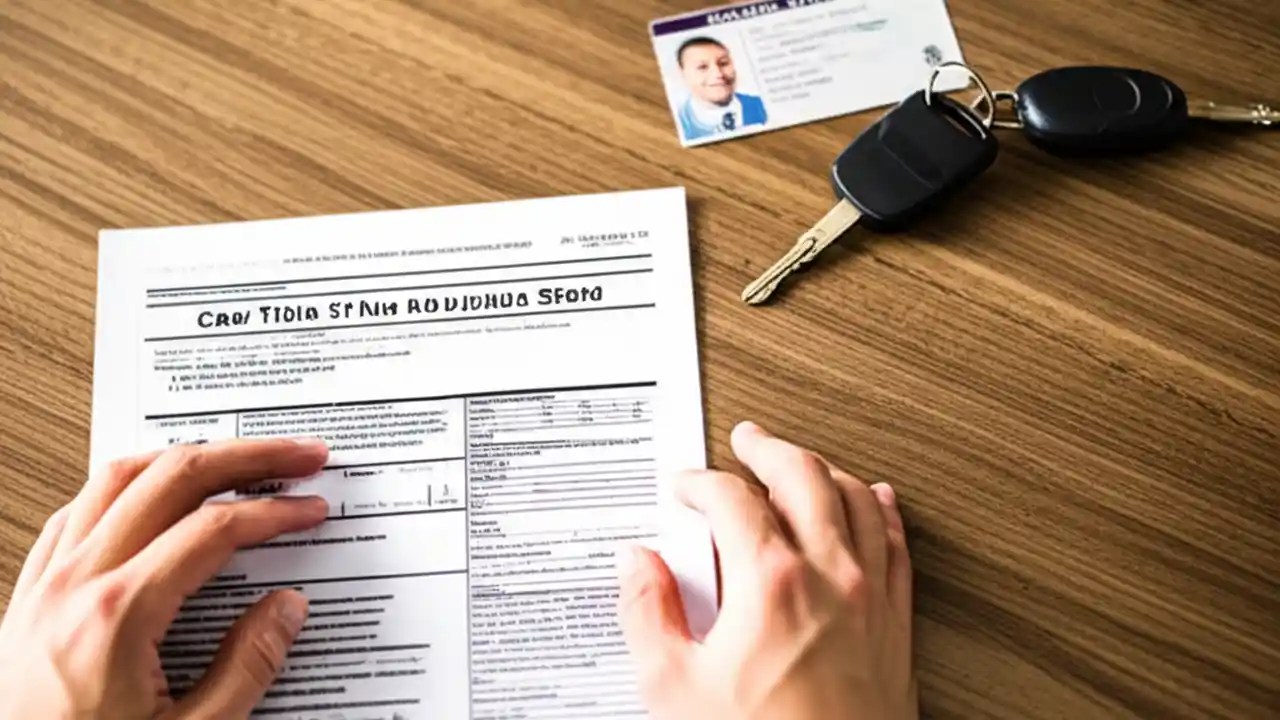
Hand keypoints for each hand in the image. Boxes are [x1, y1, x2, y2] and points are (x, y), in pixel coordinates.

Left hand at [0, 439, 329, 718]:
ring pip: (116, 479)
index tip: (309, 508)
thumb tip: (286, 610)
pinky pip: (75, 513)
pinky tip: (149, 497)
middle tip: (292, 455)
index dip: (274, 511)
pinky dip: (124, 489)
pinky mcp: (27, 601)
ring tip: (229, 458)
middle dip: (244, 458)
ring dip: (183, 458)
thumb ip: (245, 669)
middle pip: (170, 478)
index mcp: (116, 617)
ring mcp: (44, 587)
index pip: (213, 530)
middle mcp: (73, 586)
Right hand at [617, 421, 915, 719]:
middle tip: (747, 440)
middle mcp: (829, 576)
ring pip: (856, 498)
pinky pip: (897, 543)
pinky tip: (876, 500)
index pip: (731, 498)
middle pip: (803, 476)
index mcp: (770, 582)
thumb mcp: (674, 689)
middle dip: (768, 449)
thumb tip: (638, 566)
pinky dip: (882, 510)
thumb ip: (648, 614)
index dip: (699, 481)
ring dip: (823, 469)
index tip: (682, 486)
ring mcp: (870, 596)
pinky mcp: (895, 624)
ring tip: (800, 462)